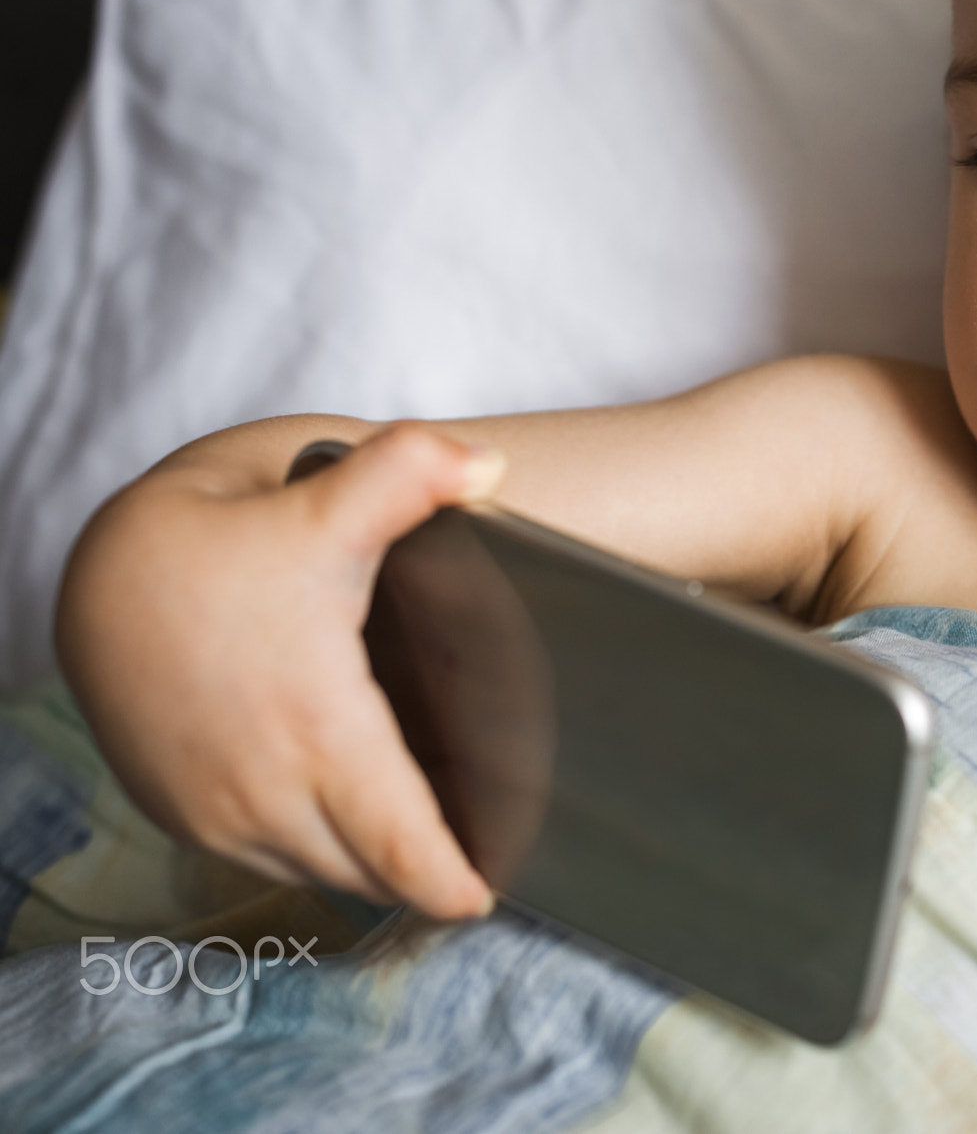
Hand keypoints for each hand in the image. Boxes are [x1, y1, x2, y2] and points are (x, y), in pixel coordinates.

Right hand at [56, 422, 505, 918]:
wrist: (103, 572)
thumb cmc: (224, 544)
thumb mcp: (324, 502)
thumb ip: (411, 472)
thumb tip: (488, 464)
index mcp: (315, 728)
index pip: (396, 844)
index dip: (446, 882)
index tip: (485, 898)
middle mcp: (263, 788)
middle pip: (369, 872)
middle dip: (426, 879)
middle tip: (483, 863)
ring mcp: (217, 811)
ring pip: (320, 870)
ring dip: (373, 867)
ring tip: (429, 848)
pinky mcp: (184, 815)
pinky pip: (271, 859)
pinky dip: (320, 852)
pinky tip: (355, 827)